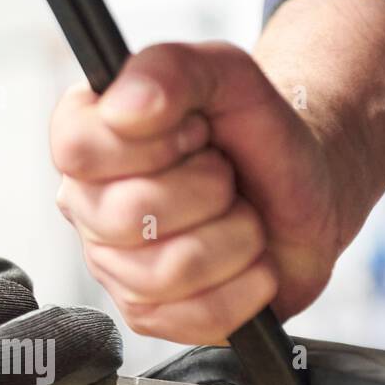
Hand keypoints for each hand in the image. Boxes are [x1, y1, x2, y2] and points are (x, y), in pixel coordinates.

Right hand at [52, 41, 350, 343]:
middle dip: (208, 190)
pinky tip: (253, 262)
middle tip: (225, 176)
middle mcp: (87, 205)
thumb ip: (173, 68)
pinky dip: (249, 286)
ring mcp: (113, 267)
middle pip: (130, 216)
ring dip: (236, 238)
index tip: (195, 131)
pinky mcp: (148, 315)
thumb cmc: (255, 133)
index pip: (79, 150)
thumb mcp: (227, 75)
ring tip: (243, 217)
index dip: (154, 142)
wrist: (305, 189)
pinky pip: (199, 315)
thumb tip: (125, 106)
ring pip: (170, 271)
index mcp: (87, 138)